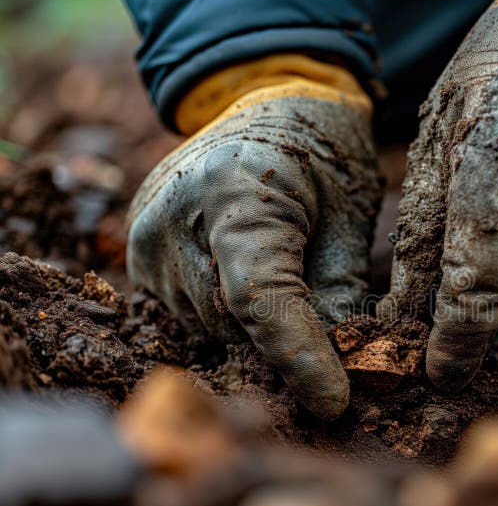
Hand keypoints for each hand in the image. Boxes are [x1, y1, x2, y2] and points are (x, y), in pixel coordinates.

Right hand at [127, 95, 379, 418]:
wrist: (265, 102)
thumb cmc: (321, 154)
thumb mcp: (351, 214)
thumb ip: (342, 290)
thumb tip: (343, 366)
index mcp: (235, 191)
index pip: (261, 300)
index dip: (299, 359)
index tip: (335, 404)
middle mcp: (173, 214)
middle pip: (232, 321)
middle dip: (284, 343)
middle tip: (327, 337)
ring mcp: (146, 235)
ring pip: (209, 326)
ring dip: (254, 330)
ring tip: (288, 290)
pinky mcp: (138, 251)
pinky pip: (187, 314)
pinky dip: (226, 317)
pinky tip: (249, 286)